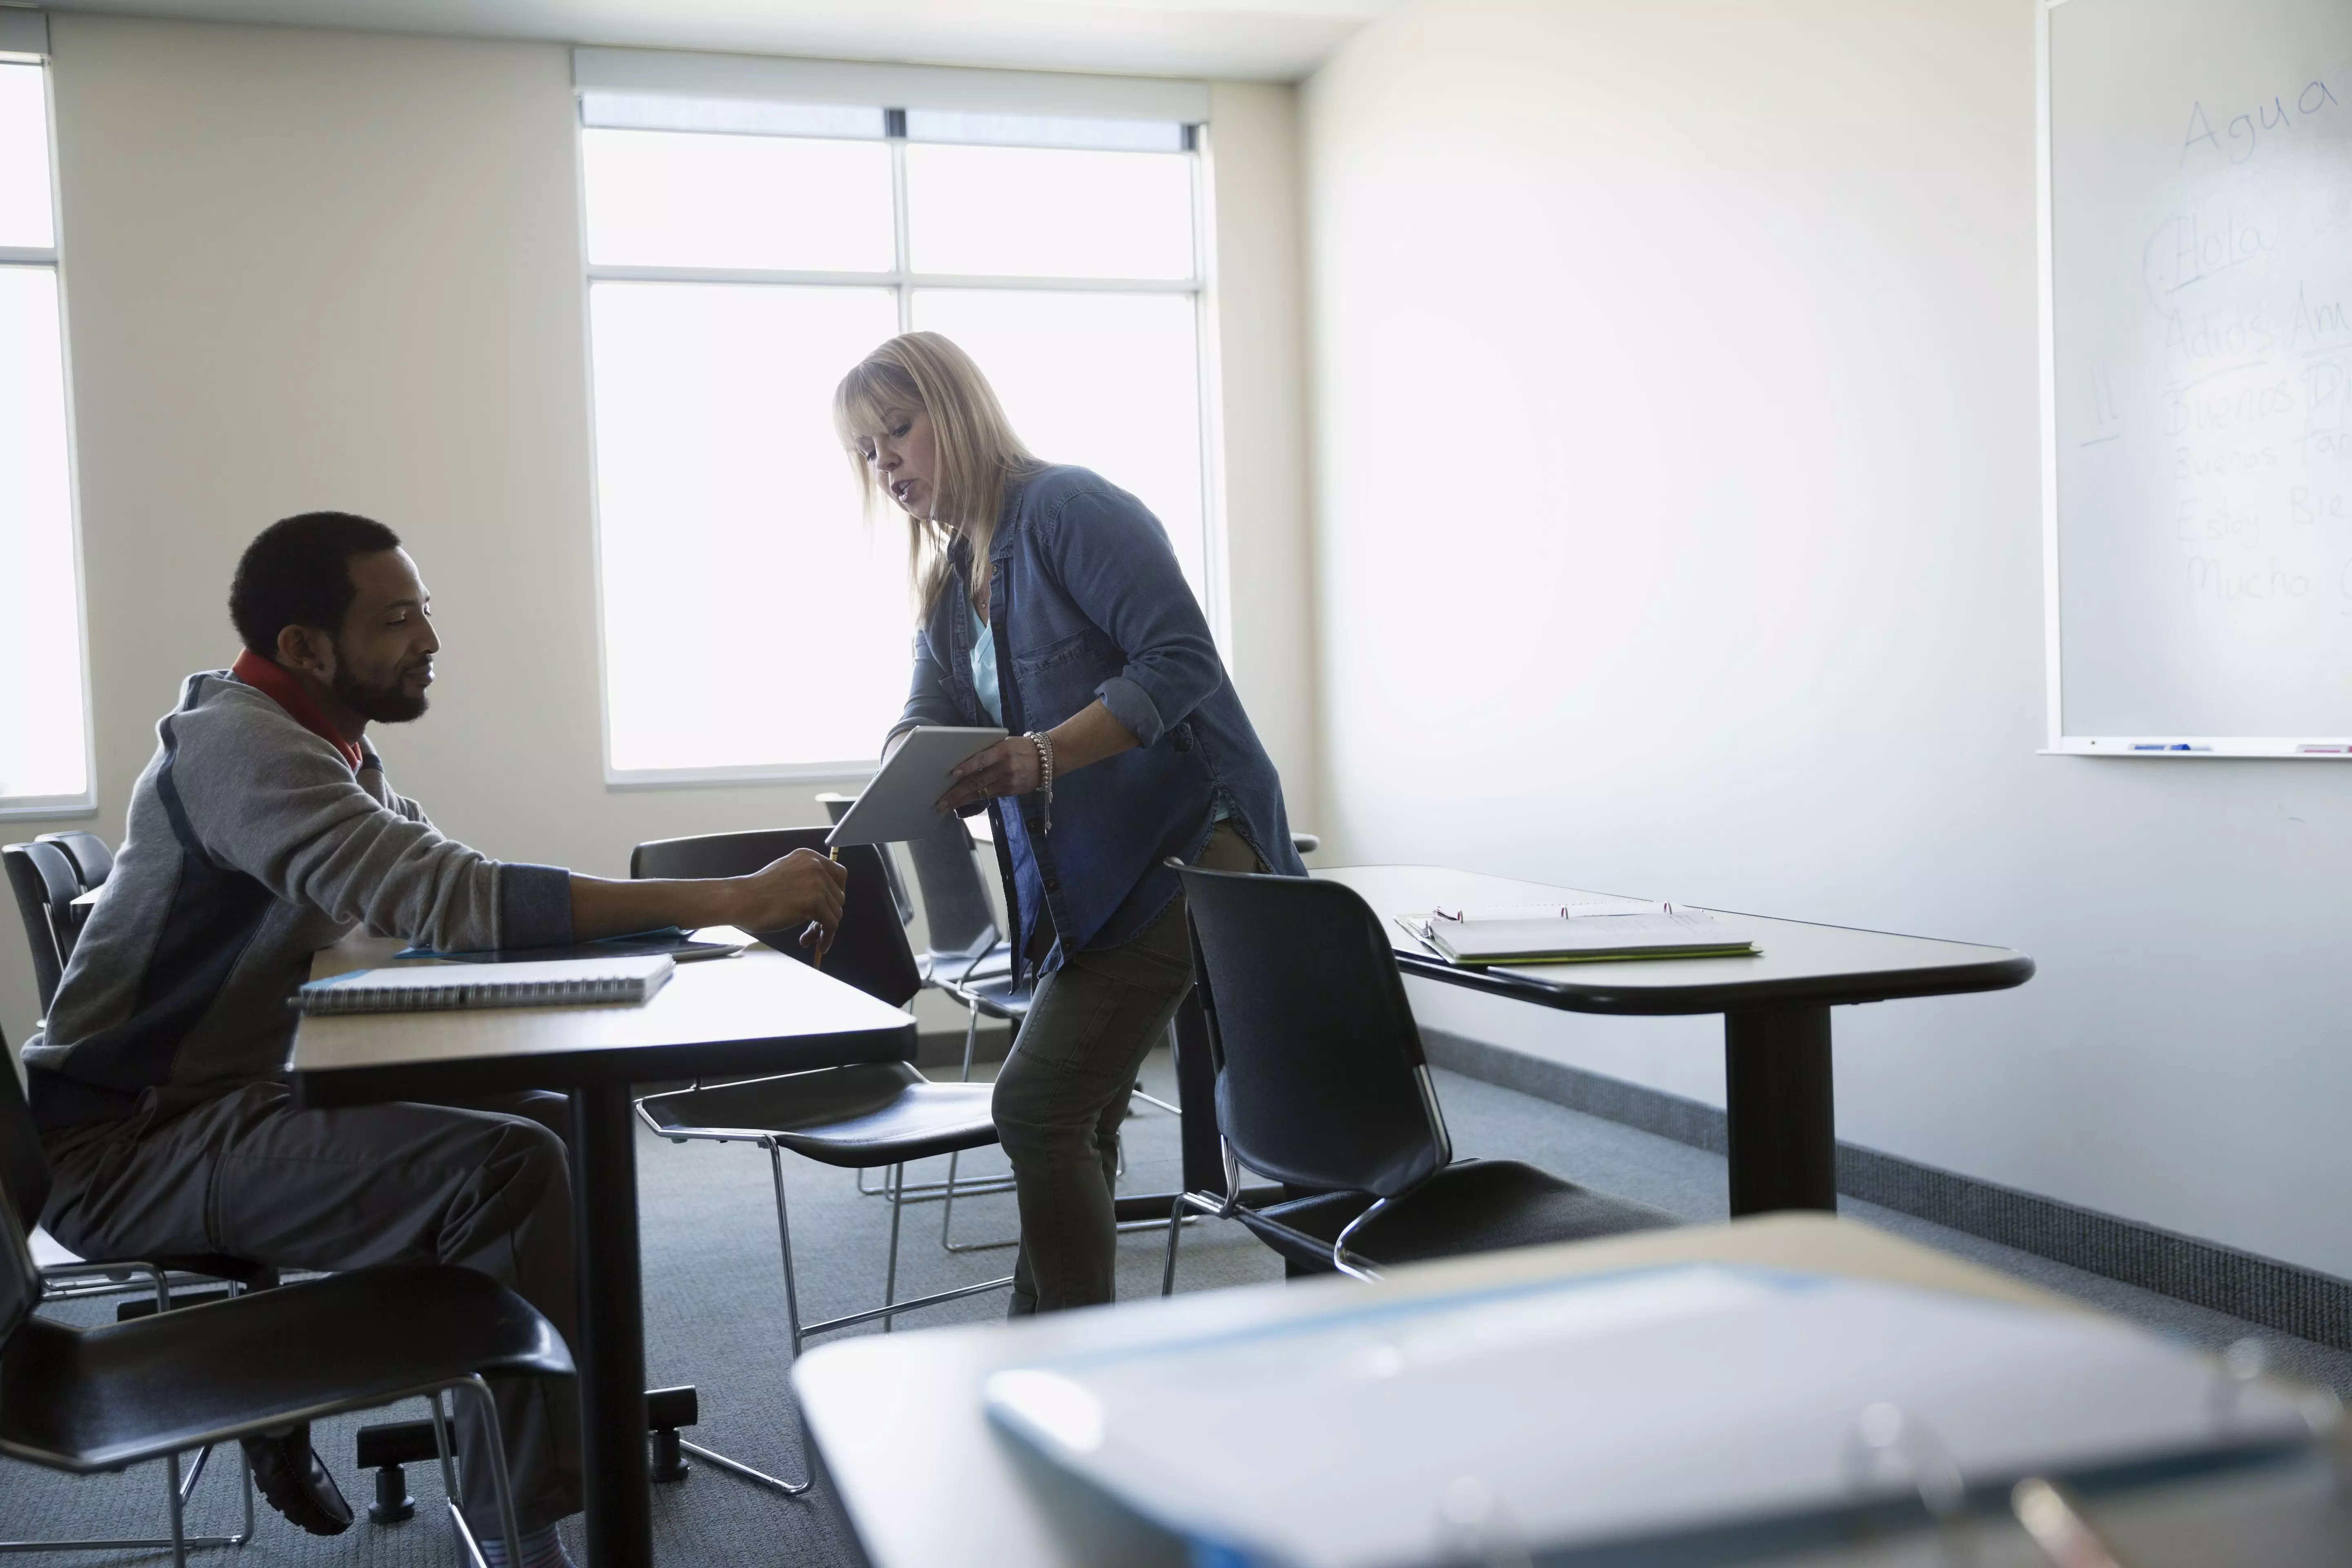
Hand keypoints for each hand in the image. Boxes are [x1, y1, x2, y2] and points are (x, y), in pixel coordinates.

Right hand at [732, 849, 847, 952]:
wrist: (741, 900)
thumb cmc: (757, 892)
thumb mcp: (787, 873)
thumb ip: (807, 879)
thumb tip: (826, 899)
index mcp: (809, 857)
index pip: (839, 875)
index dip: (836, 895)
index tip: (828, 908)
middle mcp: (815, 866)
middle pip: (839, 896)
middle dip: (828, 914)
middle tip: (814, 928)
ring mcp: (816, 883)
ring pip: (836, 912)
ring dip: (824, 929)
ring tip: (808, 937)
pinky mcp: (814, 902)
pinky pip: (831, 925)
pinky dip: (826, 937)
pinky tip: (817, 944)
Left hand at [936, 736, 1042, 811]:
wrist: (1048, 759)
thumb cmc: (1021, 747)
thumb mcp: (1006, 743)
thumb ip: (988, 751)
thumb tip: (964, 760)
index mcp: (1003, 751)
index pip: (982, 759)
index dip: (967, 766)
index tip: (952, 773)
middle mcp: (1005, 768)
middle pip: (977, 781)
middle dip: (957, 793)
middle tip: (941, 801)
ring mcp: (1008, 782)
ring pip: (981, 792)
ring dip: (962, 800)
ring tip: (947, 806)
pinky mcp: (1011, 791)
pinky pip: (990, 796)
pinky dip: (975, 800)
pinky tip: (963, 803)